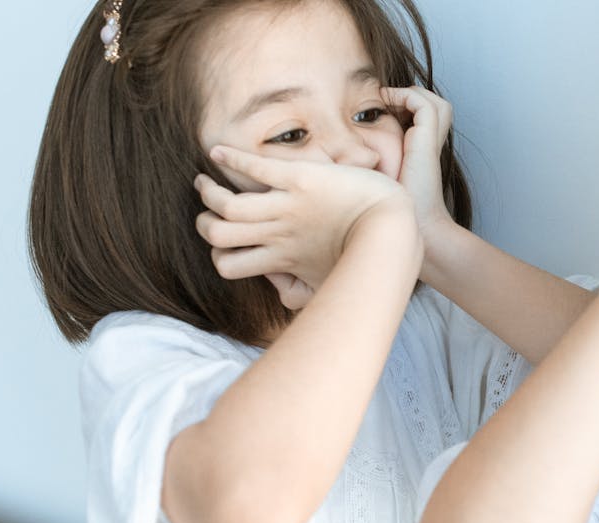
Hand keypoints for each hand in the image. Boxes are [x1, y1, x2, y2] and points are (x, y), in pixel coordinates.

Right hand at [194, 145, 410, 308]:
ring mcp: (288, 206)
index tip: (227, 243)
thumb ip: (304, 292)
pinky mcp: (301, 178)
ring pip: (226, 203)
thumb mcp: (330, 284)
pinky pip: (256, 168)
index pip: (227, 265)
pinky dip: (230, 158)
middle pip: (216, 233)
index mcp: (284, 259)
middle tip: (208, 211)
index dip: (219, 255)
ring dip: (209, 191)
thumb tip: (284, 295)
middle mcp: (279, 234)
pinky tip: (216, 151)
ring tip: (205, 182)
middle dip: (204, 222)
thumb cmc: (368, 258)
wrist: (394, 229)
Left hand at [381, 86, 454, 240]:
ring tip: (387, 99)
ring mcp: (431, 140)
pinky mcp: (427, 138)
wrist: (414, 222)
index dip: (406, 106)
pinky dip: (404, 96)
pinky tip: (385, 102)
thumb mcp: (379, 178)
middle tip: (386, 100)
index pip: (425, 116)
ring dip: (411, 94)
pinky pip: (421, 103)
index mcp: (424, 150)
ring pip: (435, 101)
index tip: (379, 110)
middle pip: (437, 105)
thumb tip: (338, 153)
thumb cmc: (392, 205)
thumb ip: (370, 162)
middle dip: (413, 97)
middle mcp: (431, 143)